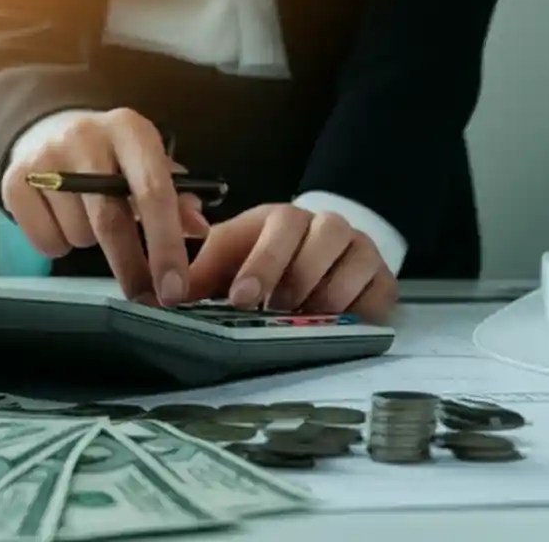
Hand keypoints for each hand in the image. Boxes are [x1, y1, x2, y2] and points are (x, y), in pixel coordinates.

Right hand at [0, 108, 210, 304]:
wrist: (48, 129)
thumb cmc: (112, 155)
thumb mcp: (150, 162)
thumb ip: (178, 196)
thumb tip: (198, 230)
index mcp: (129, 130)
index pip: (153, 192)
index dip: (166, 245)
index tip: (174, 287)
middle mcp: (85, 137)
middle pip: (111, 222)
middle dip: (132, 268)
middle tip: (145, 295)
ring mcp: (44, 159)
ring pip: (79, 235)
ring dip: (93, 246)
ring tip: (92, 219)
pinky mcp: (13, 181)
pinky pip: (46, 242)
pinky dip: (61, 245)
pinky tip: (64, 218)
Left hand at [187, 204, 398, 323]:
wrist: (321, 260)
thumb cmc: (266, 261)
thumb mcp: (231, 259)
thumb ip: (201, 274)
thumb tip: (166, 295)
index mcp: (283, 219)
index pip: (277, 228)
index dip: (261, 262)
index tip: (242, 297)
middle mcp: (327, 227)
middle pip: (322, 239)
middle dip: (296, 277)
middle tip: (276, 309)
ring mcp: (359, 251)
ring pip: (354, 264)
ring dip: (328, 296)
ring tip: (305, 320)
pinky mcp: (382, 280)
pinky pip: (379, 293)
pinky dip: (360, 312)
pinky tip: (339, 327)